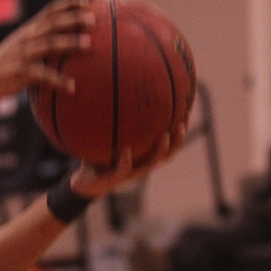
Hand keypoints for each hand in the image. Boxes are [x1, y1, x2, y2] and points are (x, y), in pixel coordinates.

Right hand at [0, 0, 94, 100]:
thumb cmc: (4, 67)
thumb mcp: (19, 49)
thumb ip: (39, 46)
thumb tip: (64, 51)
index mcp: (29, 30)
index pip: (51, 11)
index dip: (69, 4)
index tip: (88, 2)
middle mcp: (27, 38)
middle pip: (54, 23)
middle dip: (74, 18)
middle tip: (94, 19)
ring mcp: (24, 54)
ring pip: (50, 44)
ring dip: (70, 42)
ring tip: (88, 44)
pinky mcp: (20, 71)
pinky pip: (43, 75)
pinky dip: (58, 81)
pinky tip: (72, 88)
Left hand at [69, 119, 188, 198]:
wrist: (83, 181)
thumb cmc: (97, 156)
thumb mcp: (107, 136)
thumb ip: (113, 118)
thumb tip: (115, 89)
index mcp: (144, 156)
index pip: (168, 143)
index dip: (179, 130)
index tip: (187, 112)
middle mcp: (141, 165)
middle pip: (167, 154)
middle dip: (177, 141)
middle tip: (181, 125)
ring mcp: (130, 173)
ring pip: (151, 164)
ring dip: (160, 151)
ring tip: (164, 137)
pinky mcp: (115, 179)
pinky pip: (123, 169)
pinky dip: (126, 160)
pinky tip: (126, 150)